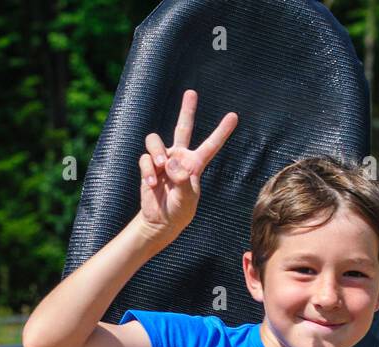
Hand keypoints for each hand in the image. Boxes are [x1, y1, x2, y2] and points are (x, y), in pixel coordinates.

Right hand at [137, 89, 237, 243]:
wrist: (160, 221)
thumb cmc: (179, 211)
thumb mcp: (187, 199)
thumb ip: (182, 179)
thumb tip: (170, 162)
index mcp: (195, 164)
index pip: (211, 145)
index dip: (222, 131)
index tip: (234, 116)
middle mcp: (179, 157)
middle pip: (183, 127)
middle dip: (187, 109)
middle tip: (191, 93)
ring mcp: (163, 160)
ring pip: (155, 140)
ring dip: (157, 152)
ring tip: (161, 168)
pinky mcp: (148, 166)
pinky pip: (145, 158)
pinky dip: (147, 169)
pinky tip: (152, 182)